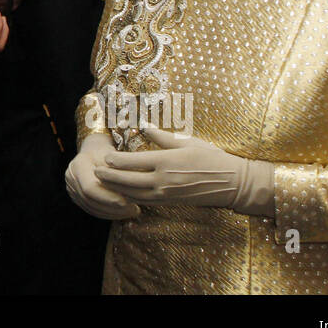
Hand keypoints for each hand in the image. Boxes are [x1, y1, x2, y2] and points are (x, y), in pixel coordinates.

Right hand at [64, 132, 140, 219]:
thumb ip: (117, 171)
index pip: (90, 187)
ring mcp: (72, 189)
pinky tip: (124, 213)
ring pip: (92, 208)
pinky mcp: (77, 197)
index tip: (127, 201)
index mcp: (78, 165)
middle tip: (136, 209)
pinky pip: (93, 210)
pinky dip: (109, 213)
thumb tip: (133, 187)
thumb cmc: (107, 152)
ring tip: (133, 211)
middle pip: (90, 200)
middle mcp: (71, 178)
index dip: (108, 197)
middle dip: (113, 207)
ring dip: (114, 213)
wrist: (94, 150)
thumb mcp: (113, 156)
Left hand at [93, 123, 255, 208]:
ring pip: (135, 194)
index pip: (133, 162)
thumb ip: (161, 136)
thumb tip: (142, 124)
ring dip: (117, 189)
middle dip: (110, 177)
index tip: (104, 156)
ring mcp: (166, 194)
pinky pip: (146, 201)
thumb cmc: (211, 157)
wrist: (232, 183)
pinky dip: (132, 197)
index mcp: (166, 161)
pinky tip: (123, 194)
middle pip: (128, 180)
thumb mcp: (186, 141)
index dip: (116, 161)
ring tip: (104, 183)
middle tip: (96, 172)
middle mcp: (163, 180)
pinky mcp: (171, 202)